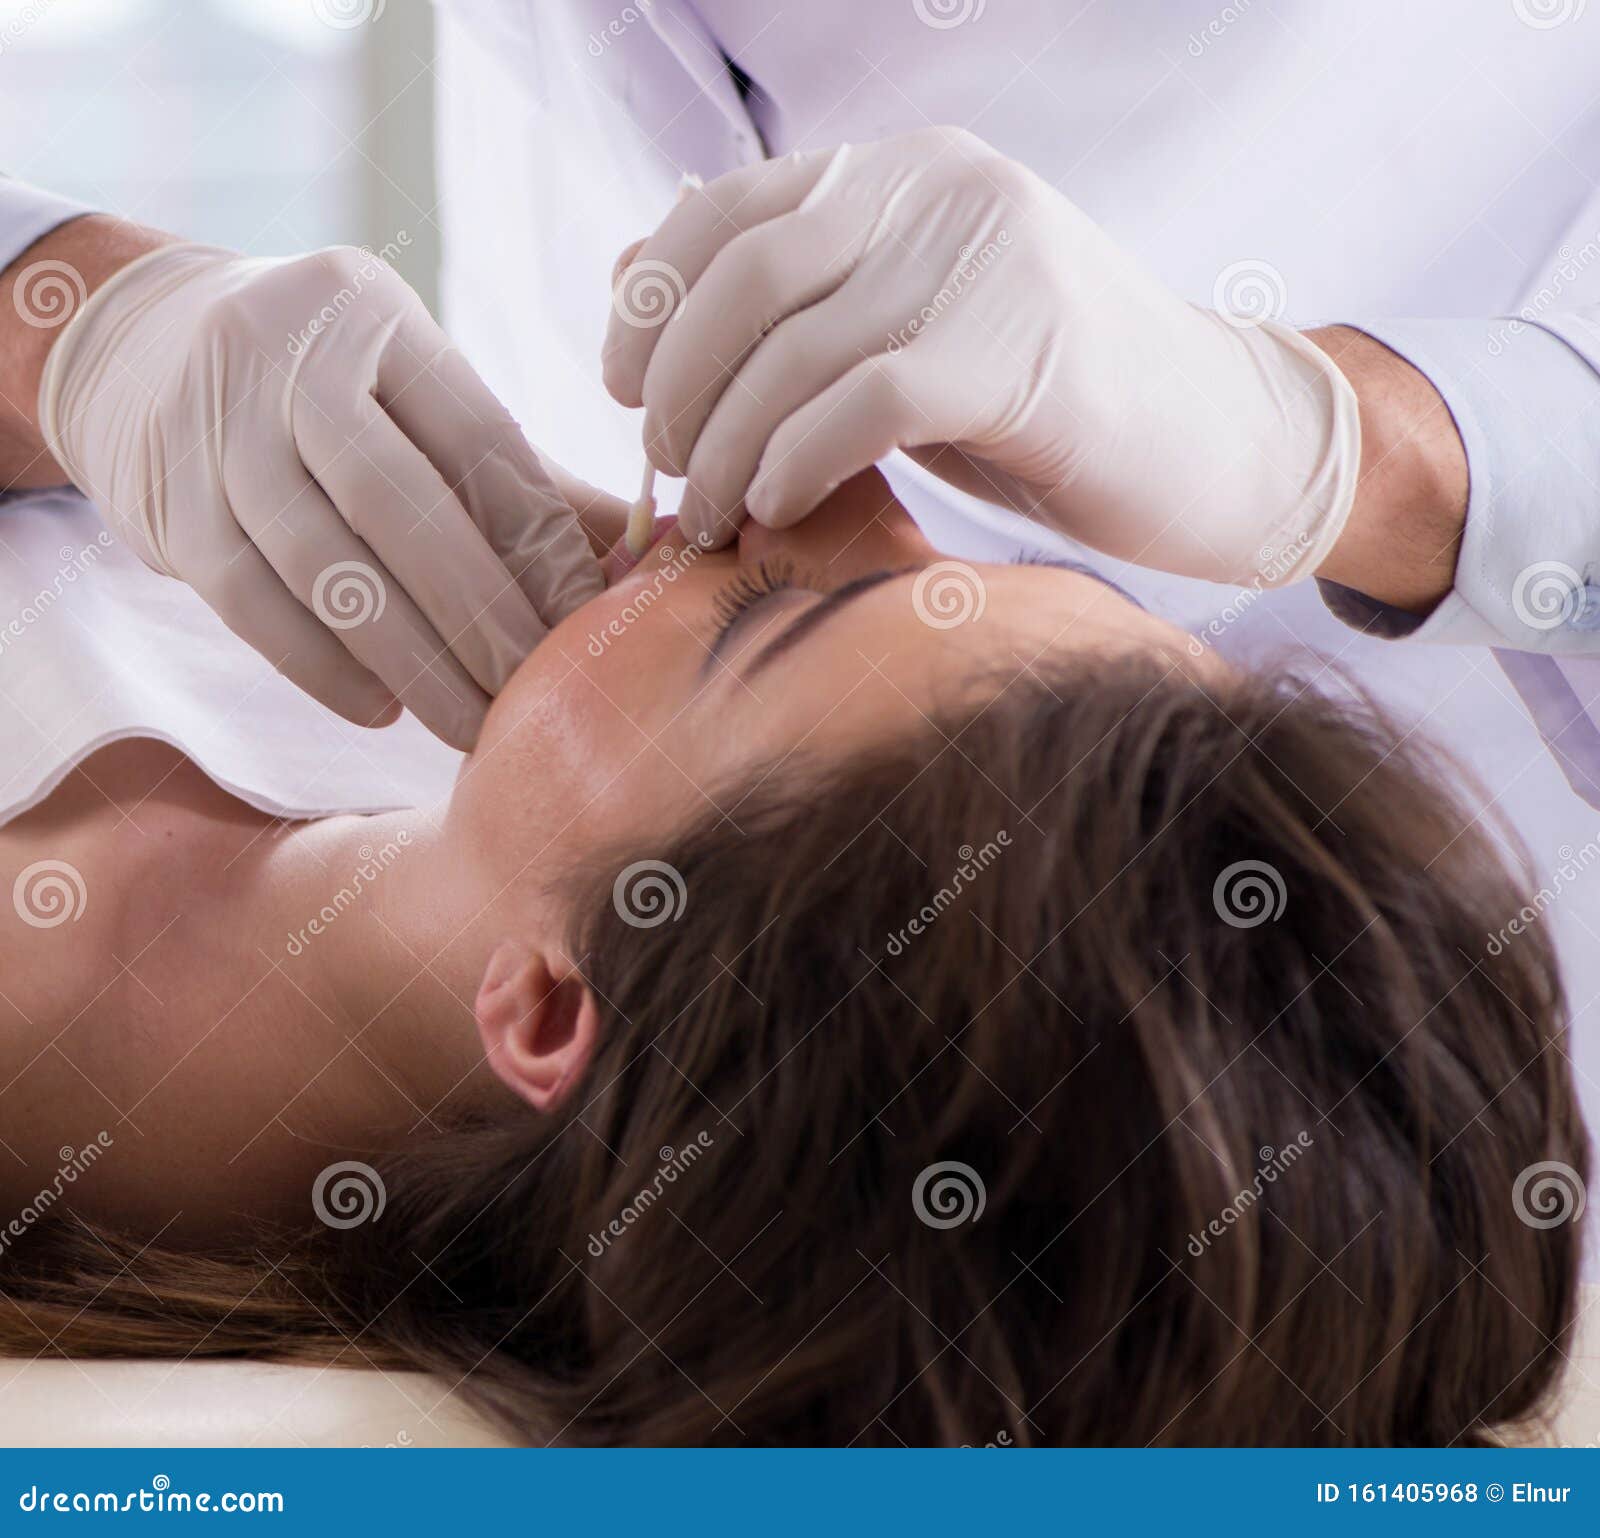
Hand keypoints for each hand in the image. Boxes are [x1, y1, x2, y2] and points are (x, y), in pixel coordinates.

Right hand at [38, 242, 603, 748]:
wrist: (135, 347)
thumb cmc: (324, 390)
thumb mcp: (414, 396)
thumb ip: (522, 477)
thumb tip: (646, 559)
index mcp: (374, 312)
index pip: (478, 442)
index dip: (540, 544)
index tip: (586, 625)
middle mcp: (285, 354)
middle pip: (403, 508)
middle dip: (481, 616)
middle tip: (534, 693)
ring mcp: (212, 427)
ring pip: (325, 567)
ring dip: (410, 662)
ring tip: (471, 722)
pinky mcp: (168, 502)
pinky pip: (253, 605)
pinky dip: (324, 668)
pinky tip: (382, 708)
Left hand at [602, 126, 1361, 588]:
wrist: (1223, 444)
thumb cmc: (1051, 406)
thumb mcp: (910, 332)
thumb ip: (800, 305)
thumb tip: (634, 283)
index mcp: (904, 174)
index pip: (727, 211)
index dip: (650, 303)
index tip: (619, 387)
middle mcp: (939, 190)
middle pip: (743, 276)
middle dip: (676, 387)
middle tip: (668, 470)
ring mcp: (984, 261)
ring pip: (791, 347)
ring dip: (724, 448)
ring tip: (711, 514)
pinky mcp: (1021, 350)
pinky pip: (861, 400)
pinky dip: (796, 459)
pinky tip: (779, 503)